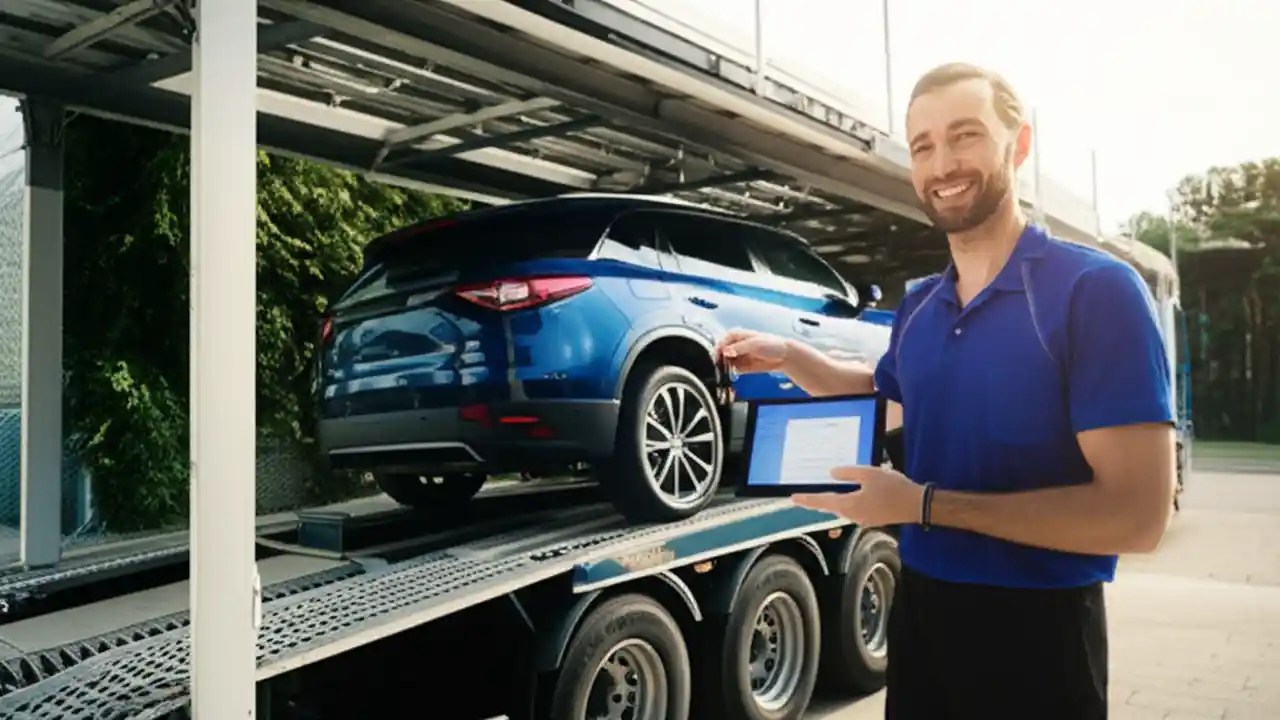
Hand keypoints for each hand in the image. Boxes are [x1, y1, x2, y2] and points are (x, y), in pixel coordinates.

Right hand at [715, 329, 788, 373]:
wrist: (784, 356)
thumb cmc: (771, 345)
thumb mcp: (755, 344)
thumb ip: (739, 347)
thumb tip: (726, 351)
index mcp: (736, 335)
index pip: (722, 341)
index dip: (718, 349)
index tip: (717, 357)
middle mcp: (735, 346)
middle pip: (722, 353)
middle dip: (720, 360)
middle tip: (720, 367)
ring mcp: (738, 357)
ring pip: (725, 363)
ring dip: (724, 368)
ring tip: (726, 372)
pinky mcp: (742, 367)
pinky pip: (732, 371)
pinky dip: (730, 373)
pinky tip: (731, 375)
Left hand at [792, 465, 925, 527]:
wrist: (916, 505)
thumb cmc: (893, 488)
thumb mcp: (870, 474)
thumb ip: (849, 473)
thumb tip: (832, 473)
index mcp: (850, 505)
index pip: (823, 502)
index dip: (808, 500)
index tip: (793, 499)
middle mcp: (853, 515)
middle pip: (830, 508)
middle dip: (817, 503)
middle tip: (803, 498)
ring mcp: (863, 519)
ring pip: (842, 510)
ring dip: (831, 504)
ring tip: (820, 497)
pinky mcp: (872, 519)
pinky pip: (853, 511)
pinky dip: (845, 505)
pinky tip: (846, 498)